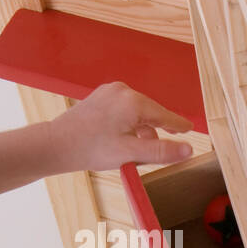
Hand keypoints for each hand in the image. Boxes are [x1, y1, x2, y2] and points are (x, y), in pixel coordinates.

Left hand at [52, 81, 194, 171]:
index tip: (189, 128)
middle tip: (146, 156)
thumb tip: (188, 149)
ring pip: (136, 113)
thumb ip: (161, 151)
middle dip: (152, 134)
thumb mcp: (131, 153)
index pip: (164, 115)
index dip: (178, 125)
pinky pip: (122, 110)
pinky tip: (119, 141)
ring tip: (130, 153)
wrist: (57, 144)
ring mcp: (110, 92)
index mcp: (134, 101)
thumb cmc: (91, 149)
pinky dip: (126, 125)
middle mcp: (123, 90)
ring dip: (138, 132)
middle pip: (150, 114)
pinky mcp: (100, 97)